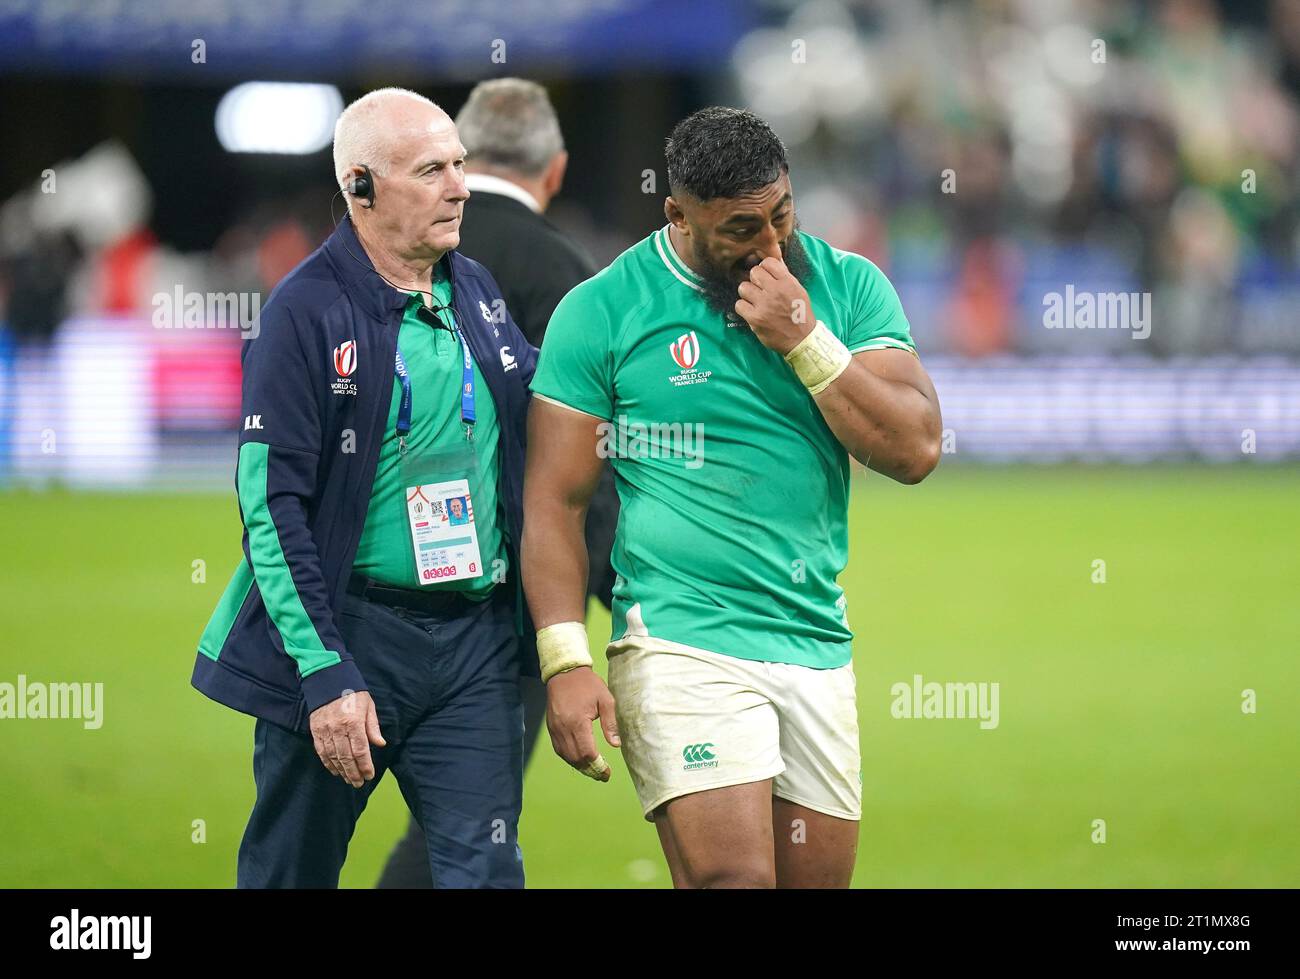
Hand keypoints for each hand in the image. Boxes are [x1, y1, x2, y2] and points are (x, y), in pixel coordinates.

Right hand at [309, 689, 385, 787]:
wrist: (327, 679)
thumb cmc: (352, 693)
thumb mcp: (368, 706)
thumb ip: (372, 726)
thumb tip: (380, 744)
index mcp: (353, 721)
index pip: (360, 750)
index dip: (365, 765)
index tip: (370, 775)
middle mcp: (338, 728)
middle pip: (346, 757)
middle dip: (353, 773)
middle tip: (359, 783)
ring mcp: (325, 730)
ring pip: (333, 757)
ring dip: (341, 771)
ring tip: (349, 780)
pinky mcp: (315, 730)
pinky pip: (321, 751)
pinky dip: (328, 763)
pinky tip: (335, 770)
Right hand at [545, 666, 619, 780]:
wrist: (564, 673)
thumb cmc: (587, 684)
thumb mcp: (605, 699)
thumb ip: (611, 723)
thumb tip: (616, 744)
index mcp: (578, 722)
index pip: (587, 752)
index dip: (598, 766)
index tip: (607, 773)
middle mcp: (564, 728)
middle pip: (576, 758)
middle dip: (590, 770)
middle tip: (602, 775)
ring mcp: (555, 729)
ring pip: (566, 756)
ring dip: (579, 766)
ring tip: (592, 771)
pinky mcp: (551, 728)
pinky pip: (559, 749)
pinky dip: (569, 758)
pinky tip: (578, 761)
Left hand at [735, 256, 815, 354]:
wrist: (801, 339)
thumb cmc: (800, 313)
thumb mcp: (798, 290)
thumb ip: (785, 276)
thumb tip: (774, 260)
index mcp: (787, 282)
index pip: (768, 262)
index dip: (765, 268)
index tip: (766, 277)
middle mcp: (775, 291)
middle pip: (754, 273)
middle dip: (755, 280)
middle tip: (760, 290)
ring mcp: (764, 305)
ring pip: (743, 287)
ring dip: (747, 294)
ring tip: (755, 301)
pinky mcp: (755, 318)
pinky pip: (739, 305)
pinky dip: (744, 308)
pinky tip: (751, 312)